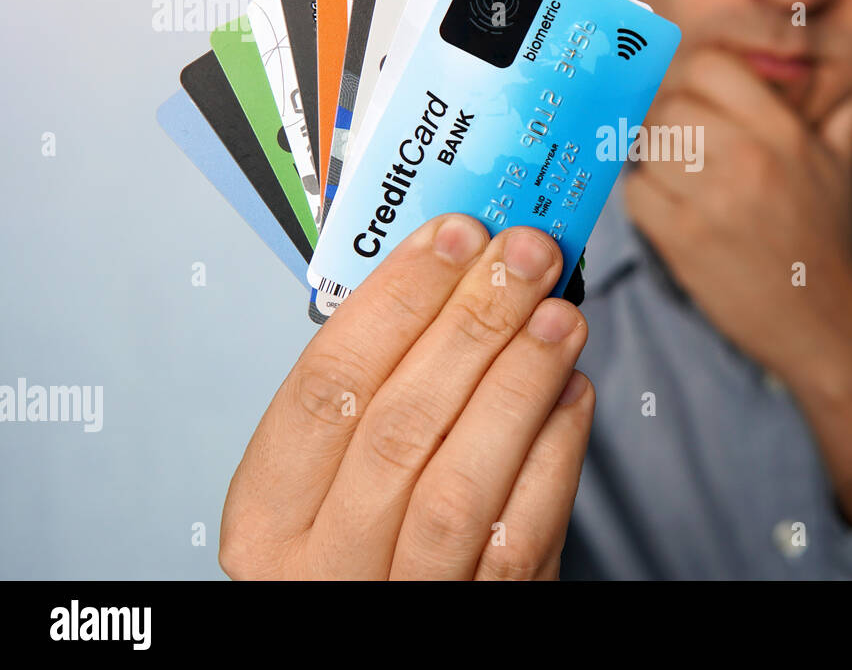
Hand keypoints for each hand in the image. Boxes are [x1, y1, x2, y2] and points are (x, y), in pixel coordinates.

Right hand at [219, 214, 593, 579]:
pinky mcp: (482, 614)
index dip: (395, 299)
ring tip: (557, 313)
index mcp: (268, 518)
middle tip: (523, 254)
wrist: (401, 639)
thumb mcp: (334, 481)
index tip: (452, 236)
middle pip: (399, 425)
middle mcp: (323, 567)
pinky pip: (519, 534)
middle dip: (471, 323)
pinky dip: (552, 452)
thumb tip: (456, 273)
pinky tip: (570, 390)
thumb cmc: (366, 547)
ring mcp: (404, 598)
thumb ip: (377, 394)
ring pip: (461, 482)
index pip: (324, 387)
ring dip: (518, 380)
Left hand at [626, 49, 851, 520]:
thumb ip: (840, 100)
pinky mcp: (682, 240)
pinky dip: (644, 196)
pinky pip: (635, 192)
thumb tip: (842, 54)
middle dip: (666, 119)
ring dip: (652, 159)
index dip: (690, 75)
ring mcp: (711, 201)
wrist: (822, 323)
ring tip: (677, 177)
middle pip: (669, 103)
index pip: (708, 64)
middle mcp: (747, 159)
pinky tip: (670, 208)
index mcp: (785, 132)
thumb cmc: (826, 240)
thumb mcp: (842, 161)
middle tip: (678, 141)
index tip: (691, 96)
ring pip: (647, 146)